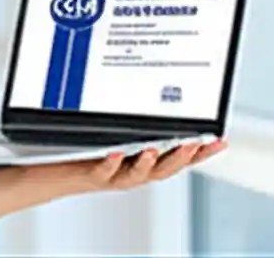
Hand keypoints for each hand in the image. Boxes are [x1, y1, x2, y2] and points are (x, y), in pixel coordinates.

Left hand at [31, 139, 227, 196]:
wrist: (54, 174)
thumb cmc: (88, 154)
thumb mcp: (118, 137)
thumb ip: (138, 126)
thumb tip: (159, 98)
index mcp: (143, 163)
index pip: (178, 159)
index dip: (200, 153)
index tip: (219, 140)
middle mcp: (132, 172)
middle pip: (163, 169)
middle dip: (181, 157)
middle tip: (194, 144)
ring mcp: (113, 175)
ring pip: (137, 174)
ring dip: (148, 163)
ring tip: (155, 148)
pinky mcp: (91, 175)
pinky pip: (103, 171)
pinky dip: (111, 163)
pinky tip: (116, 152)